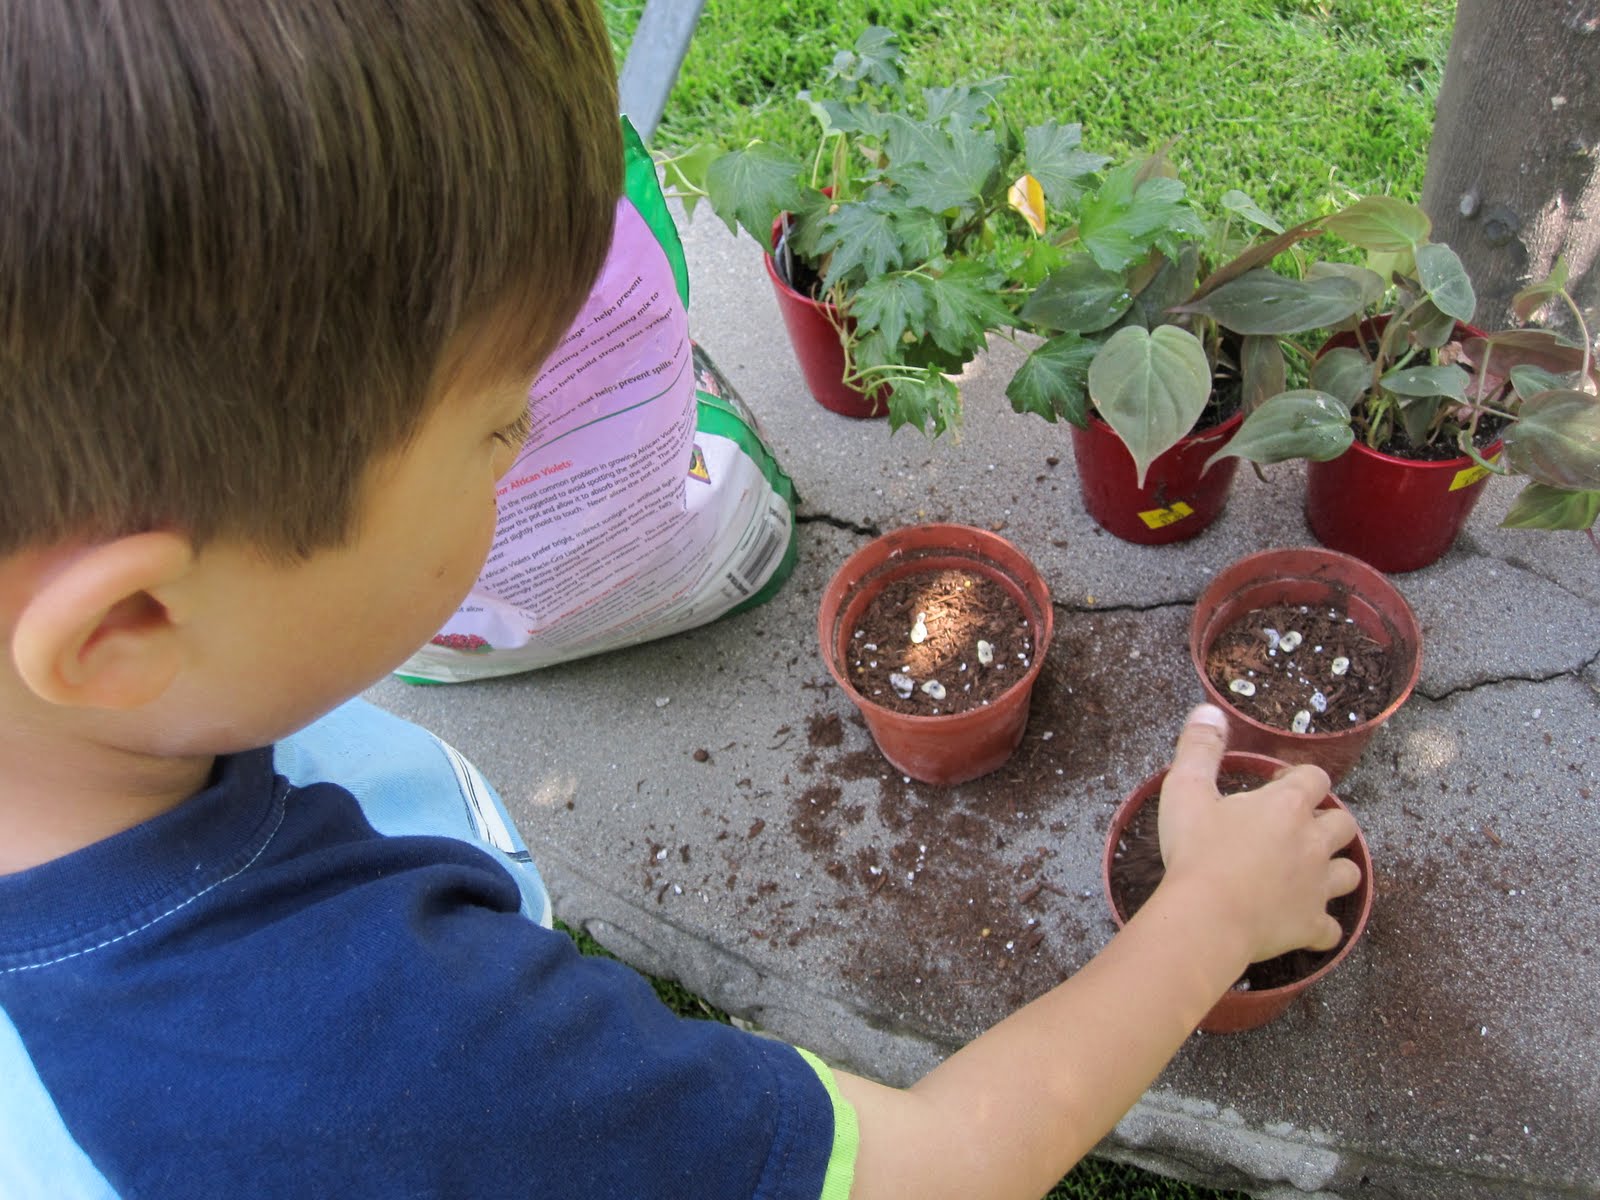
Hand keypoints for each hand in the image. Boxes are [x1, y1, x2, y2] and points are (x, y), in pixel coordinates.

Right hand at [1155, 704, 1361, 963]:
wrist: (1206, 919)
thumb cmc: (1196, 852)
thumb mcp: (1186, 790)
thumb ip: (1200, 747)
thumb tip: (1208, 710)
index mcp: (1287, 806)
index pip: (1315, 778)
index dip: (1300, 779)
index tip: (1277, 785)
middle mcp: (1313, 842)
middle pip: (1343, 824)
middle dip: (1327, 821)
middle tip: (1296, 827)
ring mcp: (1317, 887)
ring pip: (1350, 872)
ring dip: (1335, 868)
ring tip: (1309, 869)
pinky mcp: (1311, 925)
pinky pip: (1332, 928)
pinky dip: (1321, 924)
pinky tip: (1302, 920)